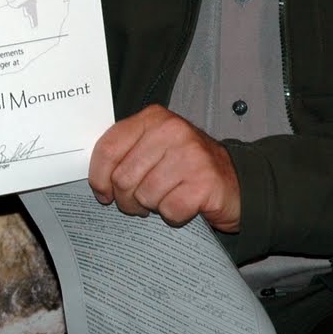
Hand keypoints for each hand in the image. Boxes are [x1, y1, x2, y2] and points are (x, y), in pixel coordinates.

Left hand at [87, 105, 241, 231]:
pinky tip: (184, 204)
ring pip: (144, 196)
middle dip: (126, 199)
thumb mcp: (154, 147)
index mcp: (153, 118)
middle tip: (140, 201)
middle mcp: (172, 131)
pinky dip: (173, 215)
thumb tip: (95, 178)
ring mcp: (191, 156)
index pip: (108, 148)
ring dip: (151, 207)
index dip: (98, 177)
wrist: (237, 180)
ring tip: (165, 199)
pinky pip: (169, 210)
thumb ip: (126, 151)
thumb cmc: (186, 166)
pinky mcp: (205, 183)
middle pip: (123, 177)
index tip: (103, 192)